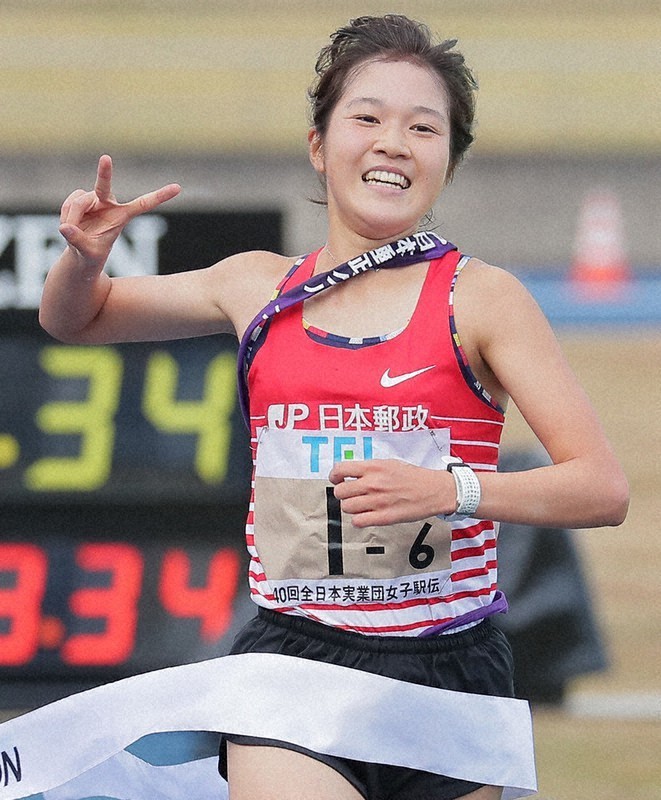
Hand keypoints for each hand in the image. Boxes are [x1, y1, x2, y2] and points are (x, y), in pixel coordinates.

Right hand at [58, 154, 180, 270]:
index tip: (178, 188)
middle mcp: (109, 203)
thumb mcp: (87, 253)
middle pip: (104, 186)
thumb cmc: (91, 255)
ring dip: (71, 217)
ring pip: (77, 201)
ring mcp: (93, 199)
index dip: (159, 196)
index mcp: (122, 217)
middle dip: (104, 172)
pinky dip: (65, 215)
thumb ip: (77, 241)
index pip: (143, 204)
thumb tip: (64, 228)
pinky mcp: (79, 199)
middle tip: (106, 158)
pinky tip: (70, 224)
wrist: (80, 254)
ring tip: (73, 231)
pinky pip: (68, 203)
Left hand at [328, 459, 451, 526]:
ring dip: (350, 507)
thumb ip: (369, 468)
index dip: (334, 476)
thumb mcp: (388, 463)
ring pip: (346, 507)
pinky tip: (365, 515)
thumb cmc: (413, 477)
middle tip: (350, 494)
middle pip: (340, 492)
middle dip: (342, 494)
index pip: (340, 469)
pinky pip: (358, 521)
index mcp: (373, 467)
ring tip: (360, 505)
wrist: (433, 490)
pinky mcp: (384, 517)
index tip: (337, 479)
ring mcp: (377, 501)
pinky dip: (358, 520)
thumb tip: (350, 473)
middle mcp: (373, 483)